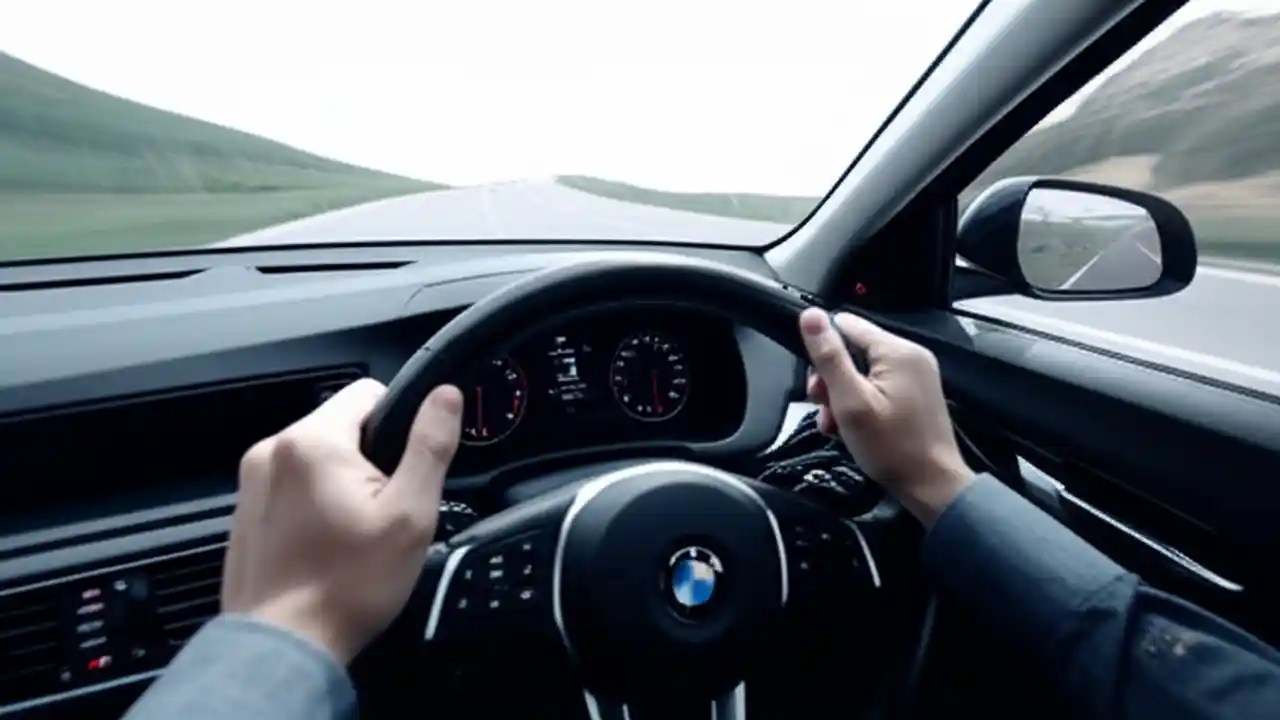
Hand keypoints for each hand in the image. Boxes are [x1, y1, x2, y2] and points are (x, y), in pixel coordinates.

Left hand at [222, 379, 462, 662]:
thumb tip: (445, 394)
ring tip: (354, 534)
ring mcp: (251, 482)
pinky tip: (326, 546)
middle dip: (370, 459)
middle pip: (341, 427)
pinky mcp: (244, 511)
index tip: (407, 470)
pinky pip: (292, 486)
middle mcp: (272, 449)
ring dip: (342, 482)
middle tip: (384, 512)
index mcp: (312, 440)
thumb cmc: (349, 584)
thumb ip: (430, 446)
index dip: (401, 424)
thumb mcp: (409, 514)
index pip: (369, 392)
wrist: (282, 646)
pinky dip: (314, 504)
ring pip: (317, 458)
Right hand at [799, 308, 972, 525]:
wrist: (932, 487)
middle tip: (827, 410)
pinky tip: (853, 428)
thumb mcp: (851, 401)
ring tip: (839, 425)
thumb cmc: (892, 448)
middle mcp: (910, 356)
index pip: (846, 324)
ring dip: (842, 397)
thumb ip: (830, 357)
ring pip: (861, 373)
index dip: (824, 350)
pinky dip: (860, 405)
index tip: (818, 383)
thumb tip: (811, 316)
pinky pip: (876, 388)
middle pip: (853, 351)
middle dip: (832, 380)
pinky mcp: (914, 394)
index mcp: (897, 351)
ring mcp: (915, 376)